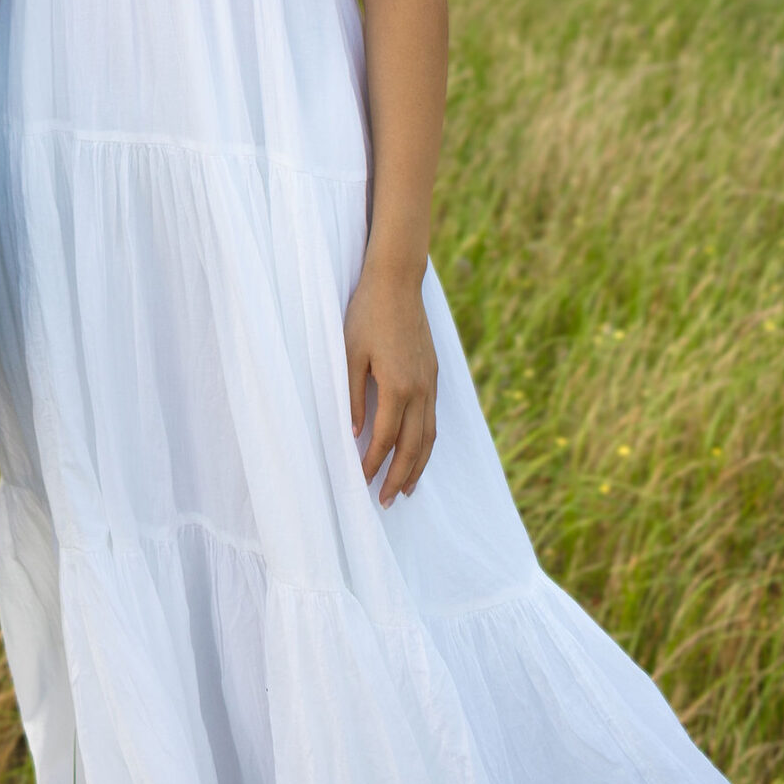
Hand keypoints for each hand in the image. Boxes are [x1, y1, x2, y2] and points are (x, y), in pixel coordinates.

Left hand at [343, 263, 437, 504]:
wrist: (397, 281)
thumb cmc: (366, 314)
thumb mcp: (349, 353)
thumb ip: (354, 396)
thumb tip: (356, 432)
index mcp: (397, 387)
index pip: (385, 439)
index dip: (372, 463)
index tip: (360, 481)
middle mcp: (420, 390)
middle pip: (412, 447)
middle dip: (399, 477)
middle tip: (386, 502)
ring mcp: (431, 383)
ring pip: (429, 437)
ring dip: (418, 466)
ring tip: (408, 490)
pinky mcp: (434, 374)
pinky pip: (434, 419)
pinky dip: (427, 443)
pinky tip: (419, 451)